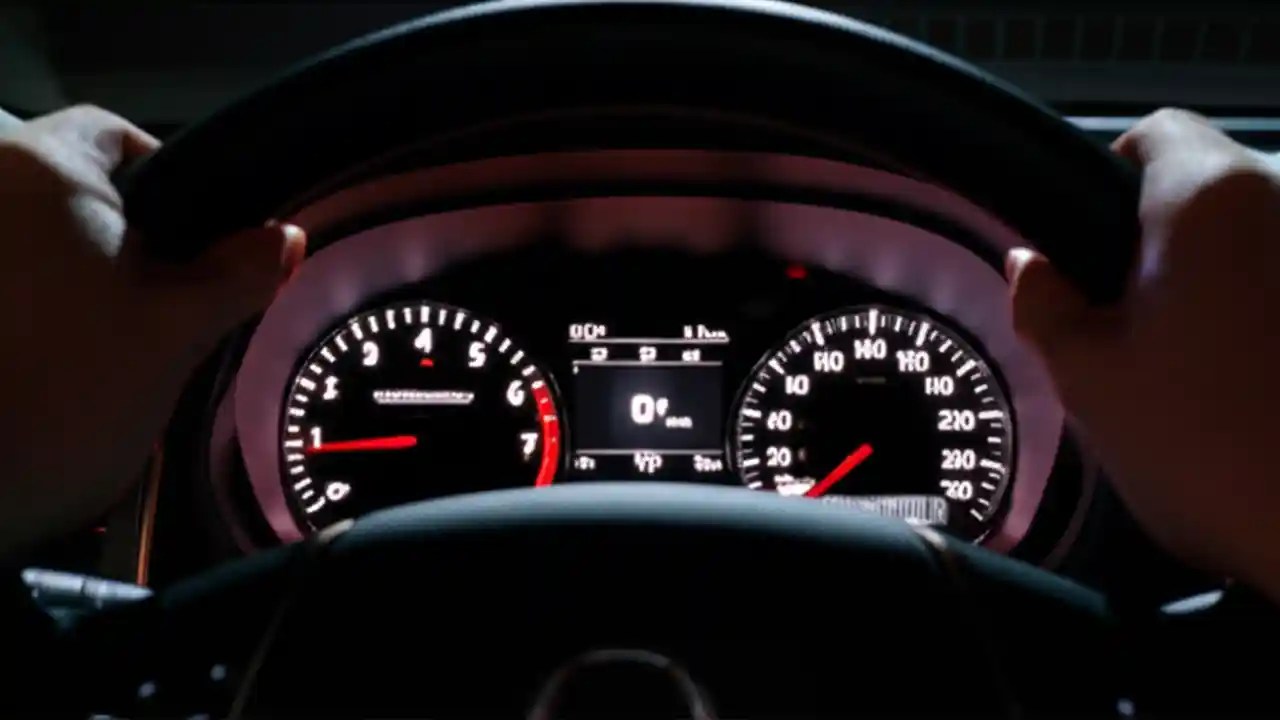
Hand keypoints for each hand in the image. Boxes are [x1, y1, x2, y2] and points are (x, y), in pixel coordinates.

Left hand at [0, 106, 304, 557]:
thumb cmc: (64, 394)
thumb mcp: (174, 332)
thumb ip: (237, 275)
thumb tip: (287, 239)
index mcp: (42, 173)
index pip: (113, 134)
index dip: (172, 176)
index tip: (203, 234)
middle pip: (76, 190)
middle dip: (130, 238)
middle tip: (172, 297)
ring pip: (42, 241)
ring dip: (83, 277)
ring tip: (120, 338)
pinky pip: (18, 282)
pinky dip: (44, 306)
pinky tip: (69, 360)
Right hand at [1006, 109, 1278, 600]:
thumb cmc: (1207, 450)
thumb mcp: (1088, 379)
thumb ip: (1044, 306)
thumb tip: (1029, 268)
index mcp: (1209, 202)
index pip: (1150, 134)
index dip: (1102, 178)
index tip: (1082, 242)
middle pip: (1203, 189)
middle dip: (1155, 243)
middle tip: (1119, 321)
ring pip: (1247, 242)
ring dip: (1209, 283)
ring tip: (1183, 366)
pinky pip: (1274, 284)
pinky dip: (1252, 315)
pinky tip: (1235, 385)